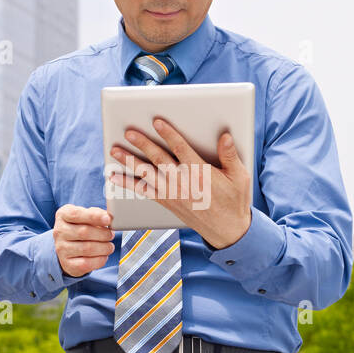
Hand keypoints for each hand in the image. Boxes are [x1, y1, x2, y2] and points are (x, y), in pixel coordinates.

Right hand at [53, 204, 114, 276]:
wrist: (69, 247)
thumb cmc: (80, 228)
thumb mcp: (85, 215)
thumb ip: (96, 213)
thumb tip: (108, 217)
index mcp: (63, 215)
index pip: (76, 214)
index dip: (94, 216)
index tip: (108, 219)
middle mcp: (60, 232)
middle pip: (84, 232)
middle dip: (103, 234)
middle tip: (111, 235)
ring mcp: (62, 249)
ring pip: (87, 248)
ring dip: (104, 248)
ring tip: (109, 246)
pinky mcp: (67, 264)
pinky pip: (86, 263)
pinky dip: (100, 260)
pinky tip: (103, 256)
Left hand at [108, 117, 251, 249]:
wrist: (227, 230)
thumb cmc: (234, 201)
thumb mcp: (239, 177)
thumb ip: (230, 155)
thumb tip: (225, 136)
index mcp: (200, 173)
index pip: (181, 149)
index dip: (168, 134)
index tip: (157, 122)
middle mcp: (183, 182)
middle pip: (158, 159)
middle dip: (142, 144)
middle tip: (128, 132)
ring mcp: (172, 193)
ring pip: (147, 174)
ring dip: (129, 162)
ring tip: (115, 151)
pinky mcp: (167, 202)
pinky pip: (144, 191)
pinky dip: (128, 184)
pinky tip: (114, 177)